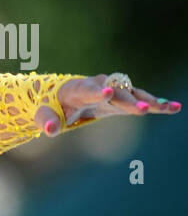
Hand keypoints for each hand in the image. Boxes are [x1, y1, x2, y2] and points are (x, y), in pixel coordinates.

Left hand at [36, 74, 180, 136]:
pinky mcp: (122, 99)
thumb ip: (46, 120)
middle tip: (141, 108)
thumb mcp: (43, 113)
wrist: (61, 95)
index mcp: (77, 89)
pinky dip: (155, 104)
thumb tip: (50, 129)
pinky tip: (173, 108)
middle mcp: (99, 85)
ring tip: (168, 108)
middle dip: (128, 100)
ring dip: (149, 100)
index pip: (87, 89)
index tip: (105, 93)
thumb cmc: (50, 104)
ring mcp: (113, 91)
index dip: (96, 92)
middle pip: (116, 92)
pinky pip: (139, 99)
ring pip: (133, 94)